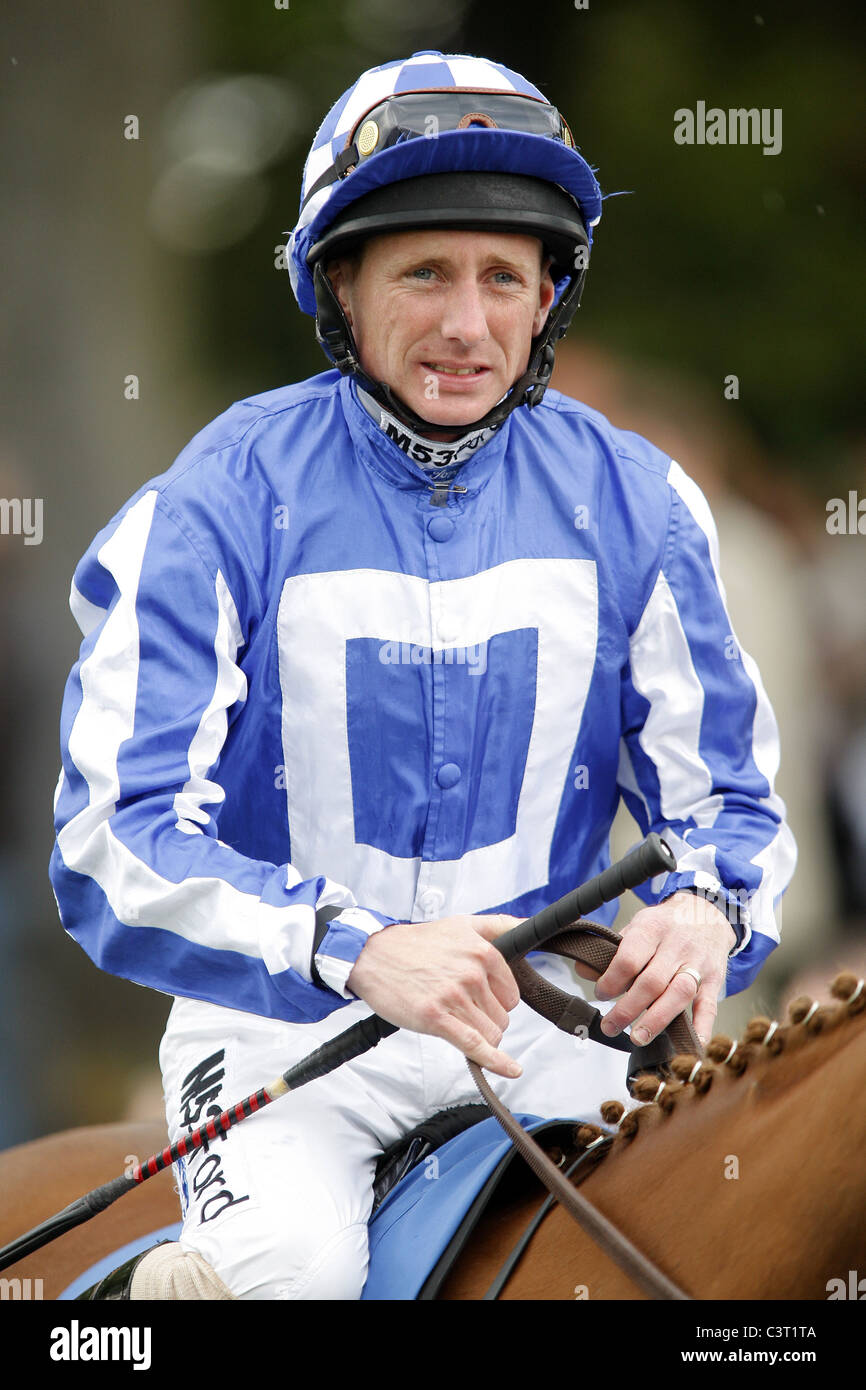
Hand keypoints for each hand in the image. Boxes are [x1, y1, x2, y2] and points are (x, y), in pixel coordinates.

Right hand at [346, 915, 522, 1077]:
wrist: (373, 955)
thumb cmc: (416, 943)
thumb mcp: (462, 924)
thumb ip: (500, 924)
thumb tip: (527, 926)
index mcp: (483, 952)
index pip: (512, 995)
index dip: (497, 1002)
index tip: (478, 998)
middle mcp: (472, 973)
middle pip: (502, 1017)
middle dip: (485, 1018)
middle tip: (457, 1006)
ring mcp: (454, 997)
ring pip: (491, 1034)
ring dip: (477, 1035)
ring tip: (452, 1019)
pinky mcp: (436, 1018)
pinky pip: (475, 1045)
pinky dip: (496, 1061)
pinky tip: (511, 1070)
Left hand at [593, 893, 736, 1047]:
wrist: (708, 911)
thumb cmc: (666, 924)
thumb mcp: (637, 926)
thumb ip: (613, 950)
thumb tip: (585, 971)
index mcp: (652, 929)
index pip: (629, 959)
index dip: (611, 981)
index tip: (601, 994)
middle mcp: (676, 946)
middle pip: (652, 982)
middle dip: (628, 1009)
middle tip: (610, 1026)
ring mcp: (698, 964)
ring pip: (679, 994)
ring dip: (657, 1020)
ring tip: (638, 1038)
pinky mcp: (714, 980)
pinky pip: (710, 1005)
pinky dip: (702, 1026)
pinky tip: (692, 1042)